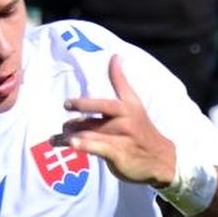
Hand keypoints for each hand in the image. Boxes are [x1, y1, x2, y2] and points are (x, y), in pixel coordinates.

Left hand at [60, 55, 176, 184]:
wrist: (161, 159)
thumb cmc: (141, 130)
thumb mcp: (134, 104)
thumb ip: (121, 82)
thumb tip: (115, 56)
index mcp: (128, 106)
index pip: (114, 92)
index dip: (97, 90)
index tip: (73, 96)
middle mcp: (126, 120)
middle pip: (99, 110)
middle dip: (82, 106)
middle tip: (67, 104)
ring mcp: (123, 137)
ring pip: (91, 131)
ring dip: (70, 134)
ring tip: (56, 138)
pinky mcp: (119, 154)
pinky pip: (98, 147)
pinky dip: (84, 145)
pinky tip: (72, 144)